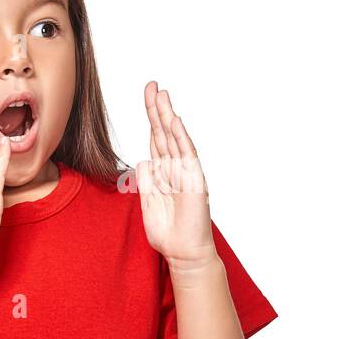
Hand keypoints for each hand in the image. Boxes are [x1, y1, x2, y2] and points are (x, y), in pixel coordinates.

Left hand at [136, 81, 216, 271]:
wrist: (183, 253)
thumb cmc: (168, 233)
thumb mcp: (147, 203)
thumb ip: (145, 181)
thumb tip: (144, 160)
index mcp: (163, 172)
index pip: (156, 139)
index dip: (151, 118)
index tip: (147, 96)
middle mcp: (175, 168)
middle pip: (164, 133)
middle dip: (157, 109)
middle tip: (152, 85)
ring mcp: (186, 173)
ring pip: (175, 139)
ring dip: (167, 116)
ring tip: (162, 95)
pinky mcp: (194, 181)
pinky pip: (186, 155)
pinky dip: (180, 138)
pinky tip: (174, 122)